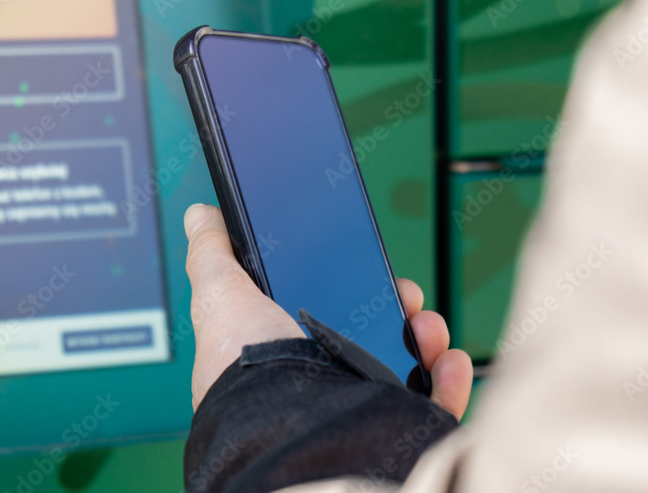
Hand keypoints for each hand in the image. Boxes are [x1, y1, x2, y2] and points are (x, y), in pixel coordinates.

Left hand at [184, 204, 473, 417]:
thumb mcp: (221, 298)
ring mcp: (357, 410)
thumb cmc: (248, 374)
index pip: (321, 315)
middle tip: (403, 293)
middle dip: (395, 305)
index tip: (364, 267)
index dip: (347, 286)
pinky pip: (434, 403)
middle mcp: (317, 386)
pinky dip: (448, 378)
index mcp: (278, 359)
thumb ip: (213, 256)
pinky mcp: (392, 430)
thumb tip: (200, 216)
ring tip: (424, 325)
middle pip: (370, 335)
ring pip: (407, 365)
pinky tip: (446, 359)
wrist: (290, 431)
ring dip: (424, 335)